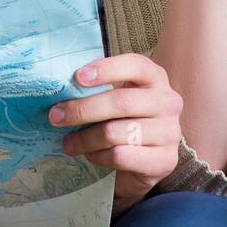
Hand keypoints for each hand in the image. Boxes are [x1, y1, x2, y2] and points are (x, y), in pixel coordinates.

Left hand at [49, 54, 183, 211]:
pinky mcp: (164, 160)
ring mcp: (170, 132)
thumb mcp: (118, 97)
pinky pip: (120, 156)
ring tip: (68, 143)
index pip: (135, 65)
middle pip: (120, 102)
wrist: (146, 161)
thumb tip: (60, 88)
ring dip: (84, 139)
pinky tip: (91, 155)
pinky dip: (98, 156)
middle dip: (82, 110)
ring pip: (115, 133)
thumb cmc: (126, 120)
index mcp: (156, 78)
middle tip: (56, 116)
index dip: (106, 69)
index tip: (77, 77)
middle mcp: (168, 102)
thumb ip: (99, 88)